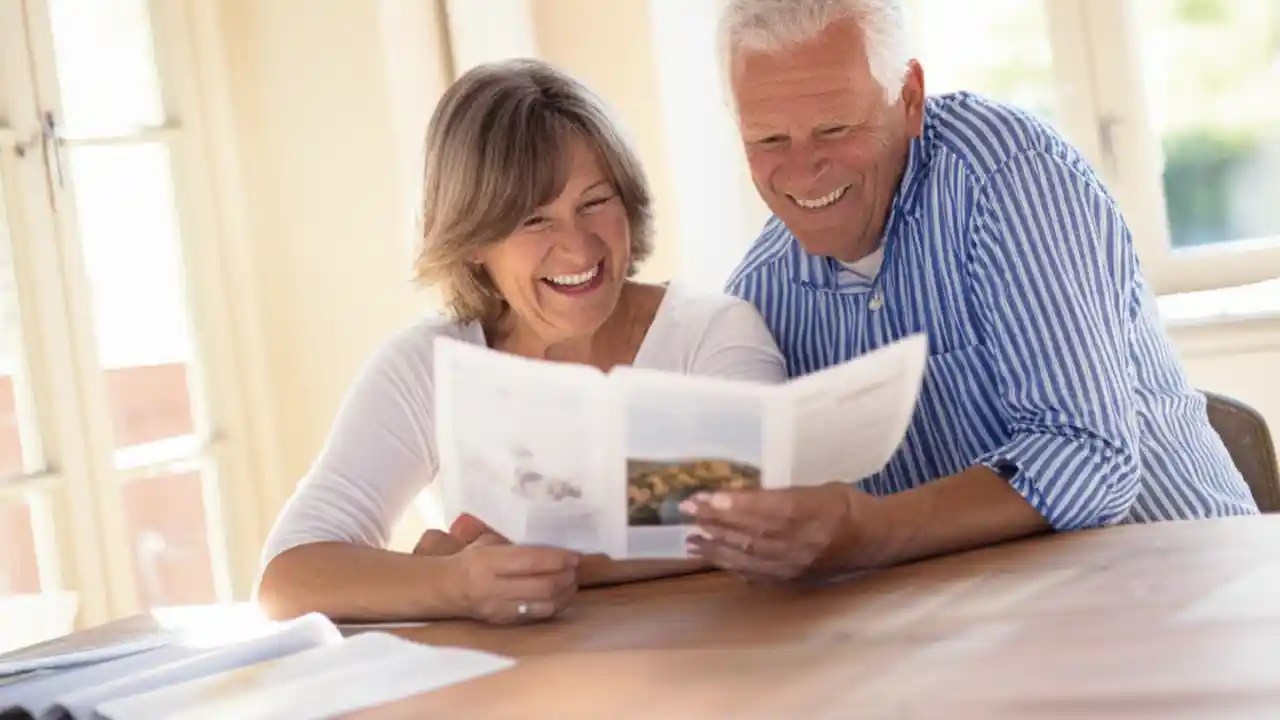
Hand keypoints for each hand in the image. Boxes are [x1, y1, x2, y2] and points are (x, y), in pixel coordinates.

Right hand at [419, 514, 577, 623]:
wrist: (445, 589)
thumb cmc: (470, 559)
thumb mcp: (488, 543)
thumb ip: (515, 543)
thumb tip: (550, 539)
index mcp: (488, 562)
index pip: (531, 562)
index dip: (557, 559)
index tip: (574, 555)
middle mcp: (494, 588)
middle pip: (542, 586)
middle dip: (566, 577)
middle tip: (575, 568)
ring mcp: (500, 609)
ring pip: (544, 605)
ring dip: (565, 594)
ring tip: (572, 582)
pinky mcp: (504, 622)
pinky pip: (537, 616)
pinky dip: (555, 606)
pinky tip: (561, 596)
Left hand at [682, 483, 884, 581]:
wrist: (873, 540)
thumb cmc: (845, 504)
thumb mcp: (819, 488)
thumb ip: (783, 494)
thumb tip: (740, 495)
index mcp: (816, 511)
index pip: (770, 509)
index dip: (737, 505)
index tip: (707, 497)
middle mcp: (805, 541)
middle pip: (753, 533)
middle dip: (716, 521)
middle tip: (687, 509)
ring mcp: (797, 563)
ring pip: (749, 556)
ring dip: (715, 545)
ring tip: (690, 536)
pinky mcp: (792, 578)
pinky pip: (755, 573)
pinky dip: (729, 564)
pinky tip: (710, 555)